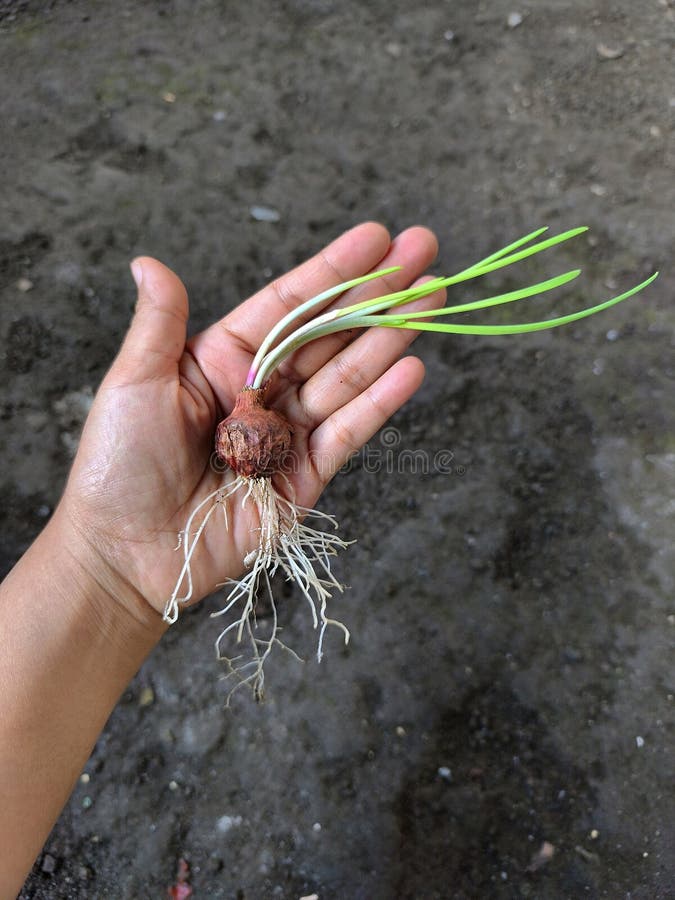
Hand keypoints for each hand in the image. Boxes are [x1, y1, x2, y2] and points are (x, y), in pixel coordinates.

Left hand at [58, 222, 440, 623]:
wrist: (126, 552)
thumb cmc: (118, 464)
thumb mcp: (134, 383)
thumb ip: (159, 323)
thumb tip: (148, 261)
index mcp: (223, 359)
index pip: (288, 305)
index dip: (332, 270)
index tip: (376, 236)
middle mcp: (262, 390)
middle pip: (329, 334)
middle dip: (377, 292)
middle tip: (424, 249)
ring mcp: (288, 434)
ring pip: (346, 377)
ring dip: (390, 337)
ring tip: (431, 295)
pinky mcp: (306, 477)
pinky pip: (347, 433)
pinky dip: (379, 402)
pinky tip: (411, 367)